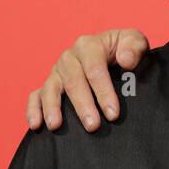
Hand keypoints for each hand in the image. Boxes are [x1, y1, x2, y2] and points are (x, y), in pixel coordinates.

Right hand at [26, 28, 149, 130]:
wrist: (113, 52)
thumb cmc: (125, 50)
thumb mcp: (135, 42)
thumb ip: (134, 47)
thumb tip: (126, 61)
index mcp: (89, 46)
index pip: (95, 69)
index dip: (103, 92)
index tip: (113, 114)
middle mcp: (69, 57)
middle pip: (73, 82)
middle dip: (83, 105)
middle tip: (93, 126)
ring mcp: (57, 71)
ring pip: (51, 89)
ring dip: (52, 108)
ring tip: (56, 126)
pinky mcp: (49, 84)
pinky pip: (36, 96)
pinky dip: (33, 109)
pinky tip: (35, 125)